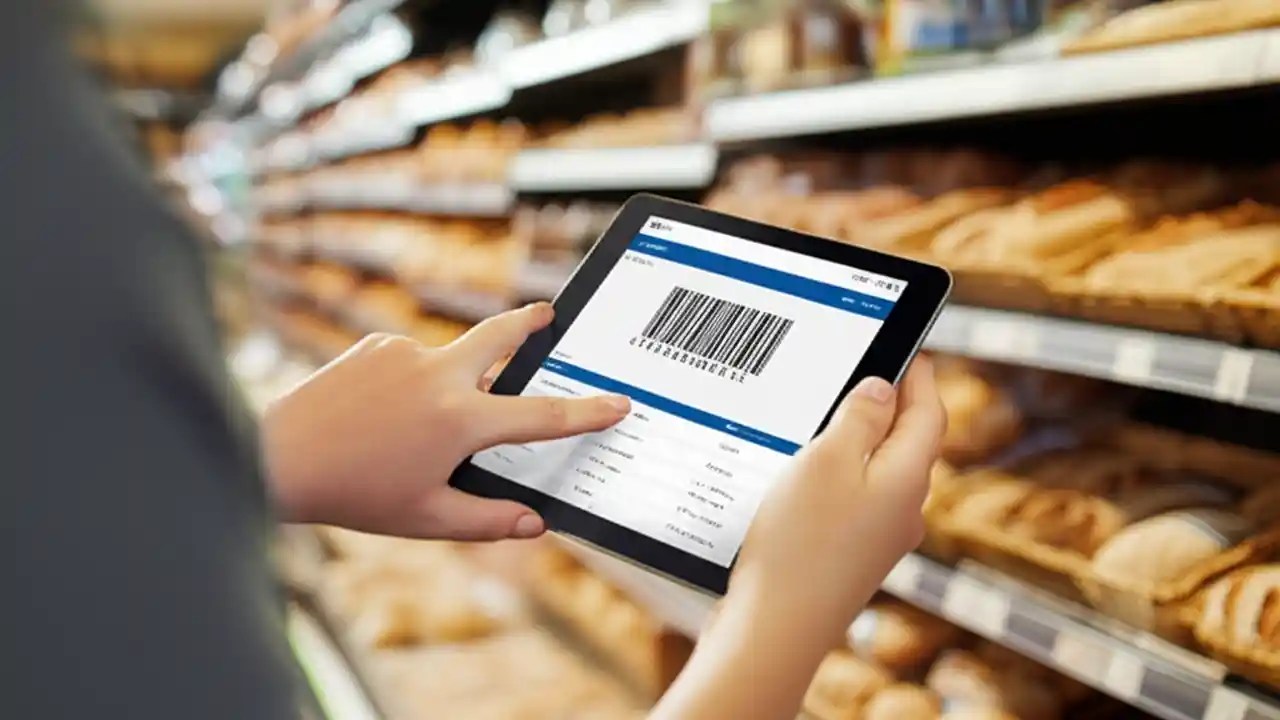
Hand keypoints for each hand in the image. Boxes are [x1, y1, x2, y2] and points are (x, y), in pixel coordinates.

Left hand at [262, 303, 629, 540]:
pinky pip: (409, 358)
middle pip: (502, 335)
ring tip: (407, 428)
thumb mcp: (427, 517)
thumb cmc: (354, 493)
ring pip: (449, 358)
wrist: (277, 456)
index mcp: (461, 420)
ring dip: (448, 381)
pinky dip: (409, 382)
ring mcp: (406, 351)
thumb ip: (488, 519)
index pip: (542, 415)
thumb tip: (535, 523)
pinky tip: (380, 413)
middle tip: (548, 313)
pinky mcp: (376, 343)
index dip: (587, 411)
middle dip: (530, 321)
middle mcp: (440, 374)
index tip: (617, 402)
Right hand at [651, 358, 944, 719]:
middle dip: (887, 405)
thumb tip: (884, 389)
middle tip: (860, 370)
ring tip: (822, 416)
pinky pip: (852, 503)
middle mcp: (903, 511)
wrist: (774, 631)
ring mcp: (877, 539)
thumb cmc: (800, 545)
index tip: (907, 345)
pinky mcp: (848, 558)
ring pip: (877, 474)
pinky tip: (801, 475)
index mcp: (907, 479)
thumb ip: (860, 419)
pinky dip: (836, 477)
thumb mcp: (827, 461)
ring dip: (856, 442)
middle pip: (907, 443)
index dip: (919, 374)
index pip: (929, 412)